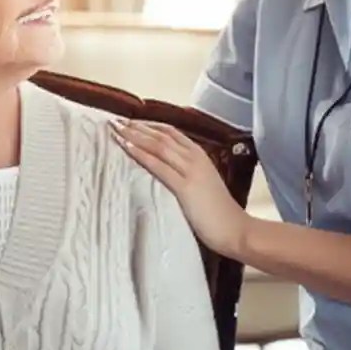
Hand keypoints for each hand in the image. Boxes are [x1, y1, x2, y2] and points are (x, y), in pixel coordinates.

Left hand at [109, 118, 249, 257]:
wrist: (235, 229)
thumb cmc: (218, 212)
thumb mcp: (203, 183)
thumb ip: (187, 172)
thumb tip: (168, 168)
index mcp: (199, 155)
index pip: (171, 132)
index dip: (149, 125)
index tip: (131, 120)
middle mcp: (194, 157)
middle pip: (161, 135)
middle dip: (137, 126)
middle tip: (115, 119)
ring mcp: (190, 170)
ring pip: (157, 145)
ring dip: (134, 135)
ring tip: (115, 128)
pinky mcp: (185, 186)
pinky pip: (158, 165)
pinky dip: (141, 154)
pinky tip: (126, 147)